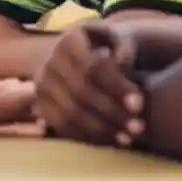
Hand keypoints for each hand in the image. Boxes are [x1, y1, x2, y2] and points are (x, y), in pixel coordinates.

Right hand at [33, 22, 144, 146]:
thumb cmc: (111, 50)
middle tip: (139, 128)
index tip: (140, 105)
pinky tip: (112, 140)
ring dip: (101, 129)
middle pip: (80, 92)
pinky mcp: (41, 105)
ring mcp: (41, 85)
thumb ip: (125, 46)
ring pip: (69, 112)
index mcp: (69, 41)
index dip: (115, 87)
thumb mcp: (120, 40)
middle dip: (112, 112)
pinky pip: (62, 126)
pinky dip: (88, 136)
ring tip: (129, 138)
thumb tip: (121, 61)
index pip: (91, 67)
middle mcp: (49, 62)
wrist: (85, 60)